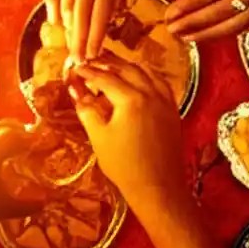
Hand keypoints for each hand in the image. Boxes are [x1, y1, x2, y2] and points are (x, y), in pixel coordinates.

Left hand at [0, 120, 35, 239]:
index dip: (35, 136)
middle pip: (3, 127)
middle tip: (33, 144)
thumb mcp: (0, 210)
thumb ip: (26, 205)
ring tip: (16, 157)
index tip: (48, 142)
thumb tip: (45, 203)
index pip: (18, 133)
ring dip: (4, 141)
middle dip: (20, 131)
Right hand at [48, 0, 142, 60]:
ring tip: (71, 45)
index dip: (96, 38)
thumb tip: (106, 21)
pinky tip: (58, 23)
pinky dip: (54, 9)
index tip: (93, 56)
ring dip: (67, 28)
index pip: (101, 13)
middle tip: (78, 61)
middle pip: (80, 14)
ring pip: (64, 5)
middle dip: (79, 41)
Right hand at [72, 57, 185, 201]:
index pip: (105, 78)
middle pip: (127, 68)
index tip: (75, 68)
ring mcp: (165, 100)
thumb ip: (87, 110)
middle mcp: (151, 93)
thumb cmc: (124, 165)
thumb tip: (75, 90)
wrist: (158, 187)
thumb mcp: (99, 137)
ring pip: (146, 72)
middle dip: (107, 63)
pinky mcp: (173, 109)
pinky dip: (146, 75)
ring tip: (112, 65)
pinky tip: (138, 77)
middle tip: (91, 60)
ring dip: (127, 65)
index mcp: (131, 99)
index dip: (88, 72)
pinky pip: (160, 82)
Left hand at [164, 0, 248, 41]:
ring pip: (235, 26)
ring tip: (187, 37)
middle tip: (172, 30)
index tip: (169, 15)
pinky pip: (248, 27)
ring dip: (208, 35)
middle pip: (222, 12)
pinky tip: (210, 34)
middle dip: (194, 24)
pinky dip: (228, 32)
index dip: (188, 6)